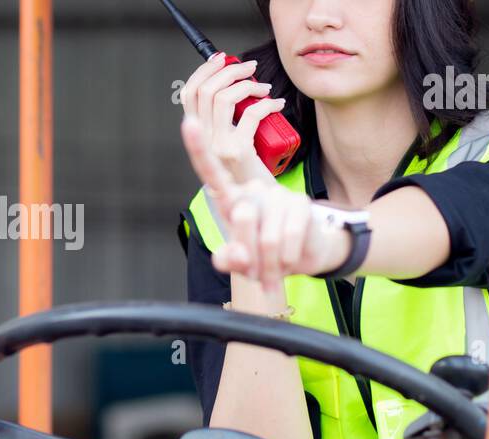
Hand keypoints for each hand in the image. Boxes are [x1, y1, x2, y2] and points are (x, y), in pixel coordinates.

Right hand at [179, 53, 285, 183]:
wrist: (260, 207)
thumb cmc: (249, 172)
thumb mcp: (230, 144)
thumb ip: (226, 121)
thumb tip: (234, 84)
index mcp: (199, 136)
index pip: (189, 94)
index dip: (203, 72)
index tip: (221, 58)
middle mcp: (203, 141)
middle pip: (206, 91)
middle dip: (230, 71)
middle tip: (250, 68)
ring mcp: (218, 147)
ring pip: (224, 98)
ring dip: (248, 84)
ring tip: (264, 87)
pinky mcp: (238, 152)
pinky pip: (250, 114)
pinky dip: (267, 104)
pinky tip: (276, 104)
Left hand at [181, 116, 351, 291]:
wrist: (297, 256)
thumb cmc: (258, 256)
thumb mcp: (237, 262)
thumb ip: (228, 261)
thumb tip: (238, 255)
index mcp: (229, 198)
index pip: (210, 172)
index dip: (199, 148)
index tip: (189, 122)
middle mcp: (250, 190)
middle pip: (240, 218)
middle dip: (248, 254)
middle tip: (255, 266)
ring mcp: (275, 194)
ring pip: (265, 236)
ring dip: (268, 262)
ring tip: (270, 266)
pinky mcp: (299, 202)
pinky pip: (288, 238)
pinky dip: (286, 258)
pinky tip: (288, 260)